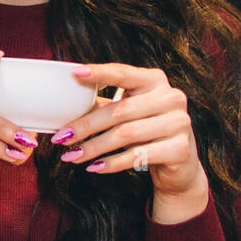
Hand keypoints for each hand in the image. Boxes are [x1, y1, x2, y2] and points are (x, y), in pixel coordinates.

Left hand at [54, 63, 208, 222]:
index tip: (75, 74)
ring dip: (93, 147)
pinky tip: (93, 167)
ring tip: (70, 156)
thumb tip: (66, 107)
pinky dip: (111, 163)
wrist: (180, 165)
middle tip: (61, 138)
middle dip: (85, 126)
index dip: (99, 73)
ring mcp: (179, 122)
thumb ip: (103, 105)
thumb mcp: (126, 114)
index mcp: (154, 81)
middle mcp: (171, 97)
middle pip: (118, 110)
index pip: (123, 74)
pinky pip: (136, 156)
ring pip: (125, 134)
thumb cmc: (145, 132)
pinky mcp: (179, 148)